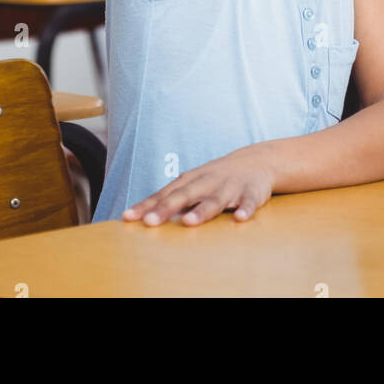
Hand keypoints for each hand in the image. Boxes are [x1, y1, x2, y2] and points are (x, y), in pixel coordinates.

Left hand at [122, 147, 273, 226]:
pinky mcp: (251, 193)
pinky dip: (245, 209)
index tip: (127, 217)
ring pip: (215, 200)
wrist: (256, 161)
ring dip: (202, 211)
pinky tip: (240, 219)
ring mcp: (229, 187)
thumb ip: (173, 200)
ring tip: (188, 222)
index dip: (146, 205)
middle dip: (166, 208)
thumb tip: (145, 217)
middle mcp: (207, 182)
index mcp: (190, 181)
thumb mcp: (194, 184)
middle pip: (184, 195)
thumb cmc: (216, 178)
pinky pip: (248, 202)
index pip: (164, 194)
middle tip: (149, 222)